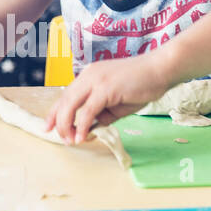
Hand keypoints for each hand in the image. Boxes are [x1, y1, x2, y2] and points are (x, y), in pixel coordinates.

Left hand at [44, 54, 172, 144]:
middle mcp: (89, 75)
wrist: (161, 69)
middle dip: (57, 121)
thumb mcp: (118, 103)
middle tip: (58, 137)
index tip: (49, 126)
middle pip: (64, 100)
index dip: (56, 111)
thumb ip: (103, 114)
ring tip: (69, 140)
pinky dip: (82, 125)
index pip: (66, 94)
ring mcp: (96, 80)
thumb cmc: (143, 84)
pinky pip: (88, 111)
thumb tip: (90, 128)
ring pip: (71, 104)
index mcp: (90, 75)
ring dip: (67, 125)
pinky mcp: (106, 88)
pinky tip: (81, 137)